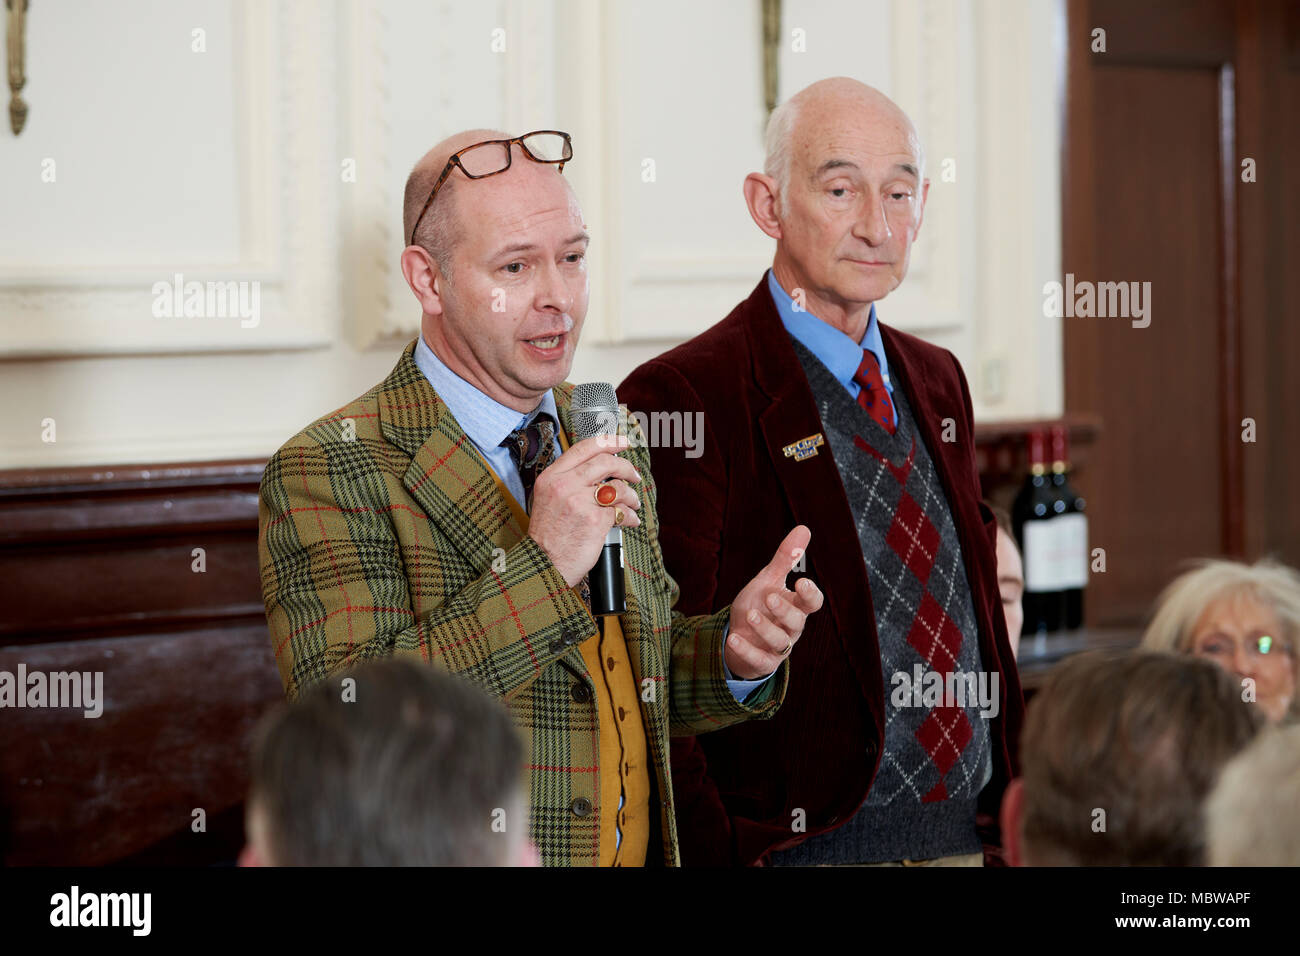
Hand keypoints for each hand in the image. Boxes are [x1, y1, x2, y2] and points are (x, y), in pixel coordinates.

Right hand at [528, 434, 642, 587]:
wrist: (543, 563)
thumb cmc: (548, 535)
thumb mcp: (547, 499)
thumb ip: (568, 481)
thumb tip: (598, 468)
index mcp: (551, 477)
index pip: (583, 448)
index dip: (608, 442)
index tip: (622, 443)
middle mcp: (565, 486)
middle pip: (605, 462)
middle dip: (626, 467)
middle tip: (633, 474)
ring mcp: (580, 502)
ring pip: (617, 487)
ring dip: (631, 495)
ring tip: (633, 502)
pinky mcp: (595, 520)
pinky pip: (621, 510)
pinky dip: (630, 515)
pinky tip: (630, 519)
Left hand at [725, 525, 822, 679]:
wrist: (740, 636)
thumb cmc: (760, 606)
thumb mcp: (768, 580)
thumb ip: (785, 558)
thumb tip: (804, 529)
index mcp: (795, 607)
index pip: (812, 603)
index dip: (810, 594)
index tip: (801, 582)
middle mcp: (790, 628)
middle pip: (797, 621)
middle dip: (784, 610)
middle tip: (770, 596)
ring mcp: (777, 648)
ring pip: (780, 643)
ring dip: (765, 629)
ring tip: (750, 615)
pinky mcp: (762, 662)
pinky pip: (758, 659)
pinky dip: (746, 649)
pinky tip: (733, 637)